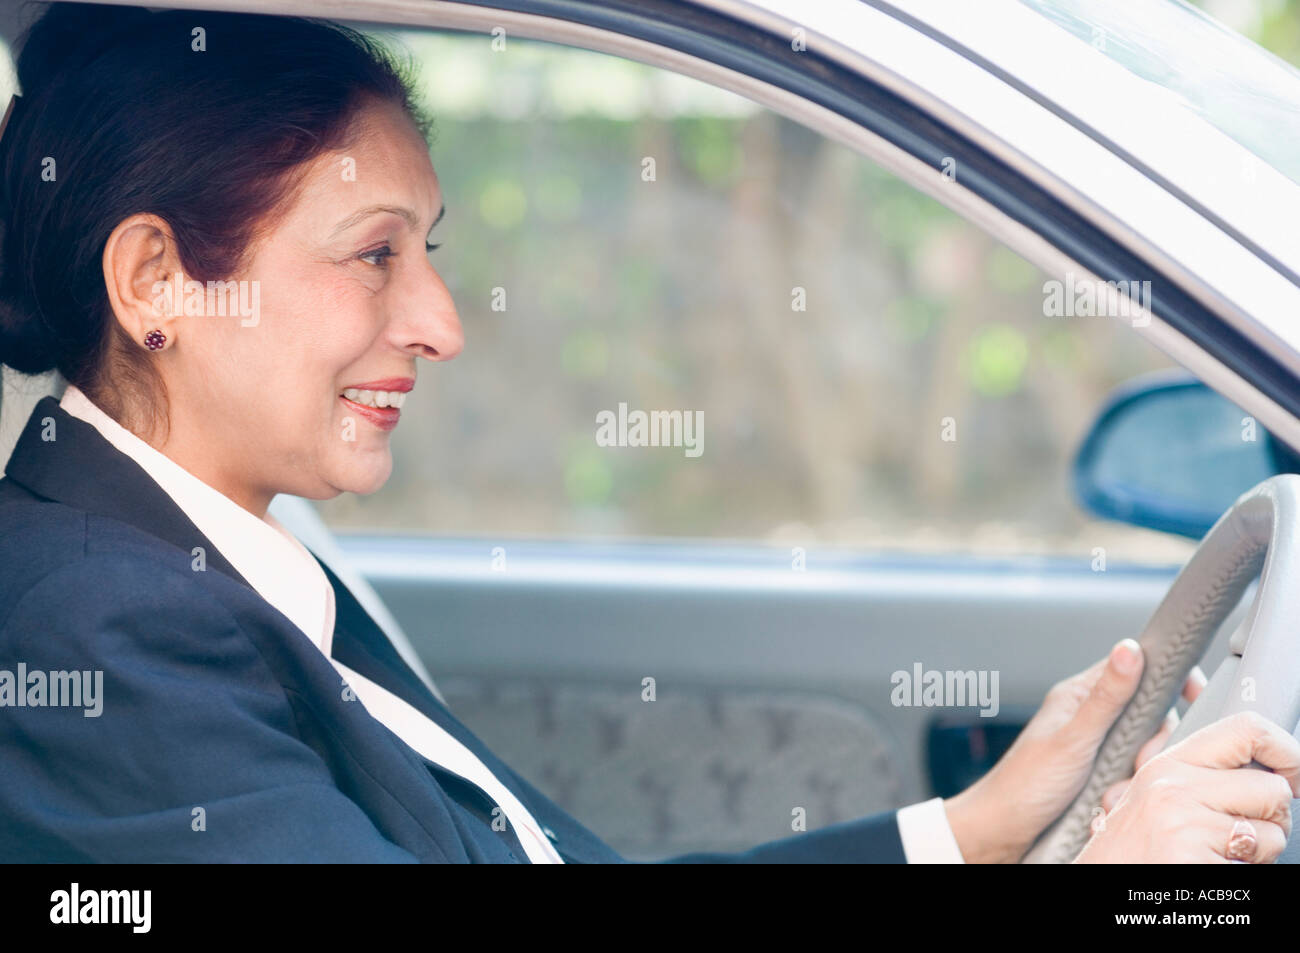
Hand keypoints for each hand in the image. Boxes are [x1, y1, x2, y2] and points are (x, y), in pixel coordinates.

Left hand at [943, 639, 1203, 862]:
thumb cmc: (1024, 783)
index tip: (1194, 693)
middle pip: (1149, 710)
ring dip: (1142, 766)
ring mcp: (1095, 743)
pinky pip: (1134, 769)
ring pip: (1145, 743)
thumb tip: (1130, 649)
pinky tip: (1114, 795)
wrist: (1004, 828)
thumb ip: (1106, 697)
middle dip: (1155, 737)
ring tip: (1116, 785)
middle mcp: (1089, 714)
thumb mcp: (1073, 739)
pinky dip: (1132, 782)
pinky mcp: (1099, 771)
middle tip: (1138, 760)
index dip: (1167, 676)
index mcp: (1079, 694)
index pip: (1134, 667)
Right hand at [1075, 711, 1299, 862]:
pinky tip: (1206, 871)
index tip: (1294, 772)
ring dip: (1259, 853)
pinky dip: (1241, 875)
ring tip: (1218, 855)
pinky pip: (1255, 867)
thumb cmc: (1131, 851)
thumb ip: (1202, 773)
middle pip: (1272, 789)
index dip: (1287, 750)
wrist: (1098, 888)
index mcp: (1168, 764)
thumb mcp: (1155, 797)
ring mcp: (1182, 824)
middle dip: (1272, 819)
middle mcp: (1173, 787)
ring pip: (1273, 834)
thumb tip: (1264, 761)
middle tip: (1241, 833)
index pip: (1246, 729)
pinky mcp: (1192, 859)